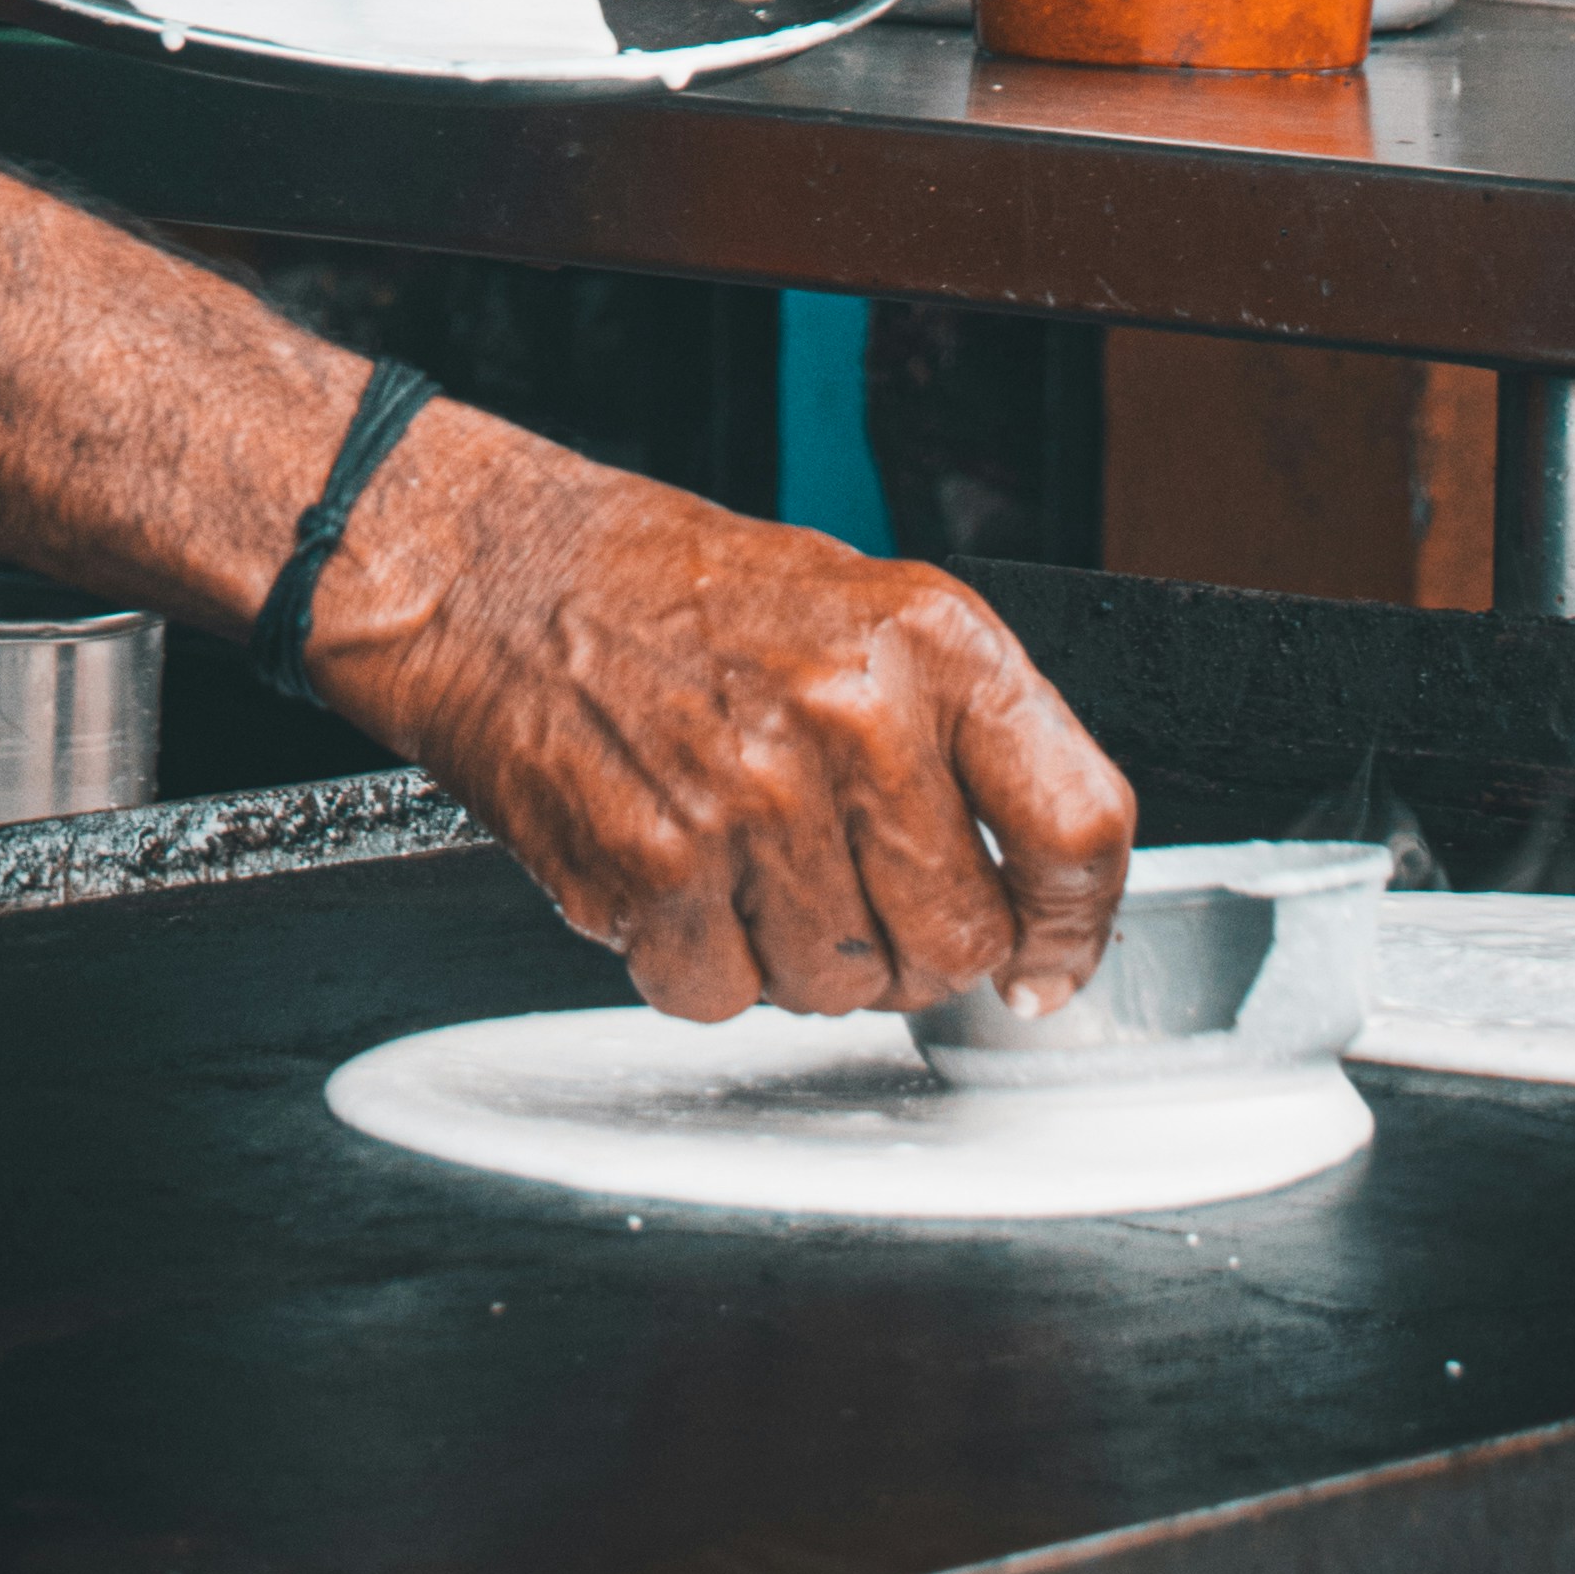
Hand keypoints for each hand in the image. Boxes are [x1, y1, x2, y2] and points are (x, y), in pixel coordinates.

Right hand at [317, 422, 1134, 1023]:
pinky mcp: (655, 871)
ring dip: (799, 957)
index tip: (1048, 966)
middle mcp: (852, 714)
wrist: (497, 573)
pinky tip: (673, 870)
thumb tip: (1039, 902)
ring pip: (844, 989)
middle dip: (913, 948)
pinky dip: (699, 964)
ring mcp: (752, 798)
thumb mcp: (861, 609)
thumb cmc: (678, 594)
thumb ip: (963, 739)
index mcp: (928, 637)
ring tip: (741, 849)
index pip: (1078, 823)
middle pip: (960, 940)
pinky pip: (725, 1000)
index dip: (1077, 927)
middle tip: (846, 885)